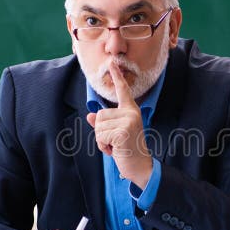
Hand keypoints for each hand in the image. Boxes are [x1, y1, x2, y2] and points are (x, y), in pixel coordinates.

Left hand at [86, 61, 153, 187]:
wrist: (140, 167)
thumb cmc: (127, 150)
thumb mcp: (114, 134)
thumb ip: (103, 124)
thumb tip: (90, 116)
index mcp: (131, 110)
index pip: (122, 91)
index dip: (116, 76)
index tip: (112, 62)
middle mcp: (131, 112)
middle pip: (100, 115)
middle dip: (101, 132)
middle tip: (116, 142)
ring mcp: (128, 121)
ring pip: (98, 126)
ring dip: (102, 140)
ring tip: (116, 146)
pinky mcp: (123, 131)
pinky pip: (100, 136)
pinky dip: (103, 146)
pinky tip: (115, 150)